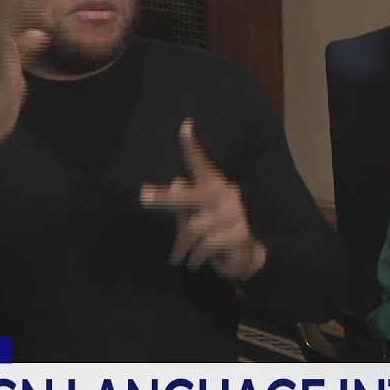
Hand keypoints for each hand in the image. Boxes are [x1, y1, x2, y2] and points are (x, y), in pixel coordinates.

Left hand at [139, 119, 266, 280]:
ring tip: (176, 259)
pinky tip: (192, 265)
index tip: (185, 125)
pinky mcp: (239, 235)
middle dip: (165, 198)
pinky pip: (206, 246)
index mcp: (213, 184)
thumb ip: (183, 201)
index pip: (200, 163)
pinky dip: (195, 258)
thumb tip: (175, 183)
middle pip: (190, 196)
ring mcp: (234, 214)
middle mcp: (225, 194)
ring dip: (180, 247)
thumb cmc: (215, 229)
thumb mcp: (197, 214)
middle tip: (142, 197)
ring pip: (193, 229)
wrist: (247, 255)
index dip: (191, 146)